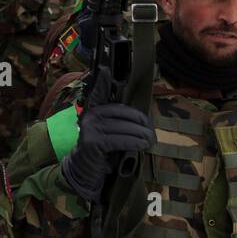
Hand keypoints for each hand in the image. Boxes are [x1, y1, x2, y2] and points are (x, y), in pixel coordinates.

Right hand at [60, 67, 155, 202]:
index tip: (104, 67)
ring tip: (150, 142)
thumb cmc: (102, 150)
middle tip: (151, 134)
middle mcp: (90, 115)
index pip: (99, 91)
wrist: (85, 170)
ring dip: (141, 135)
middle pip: (123, 112)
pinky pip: (120, 140)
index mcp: (94, 109)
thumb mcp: (109, 131)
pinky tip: (142, 146)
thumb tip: (143, 117)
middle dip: (141, 123)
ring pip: (125, 127)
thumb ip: (119, 120)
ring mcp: (90, 128)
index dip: (102, 79)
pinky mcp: (93, 142)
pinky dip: (134, 143)